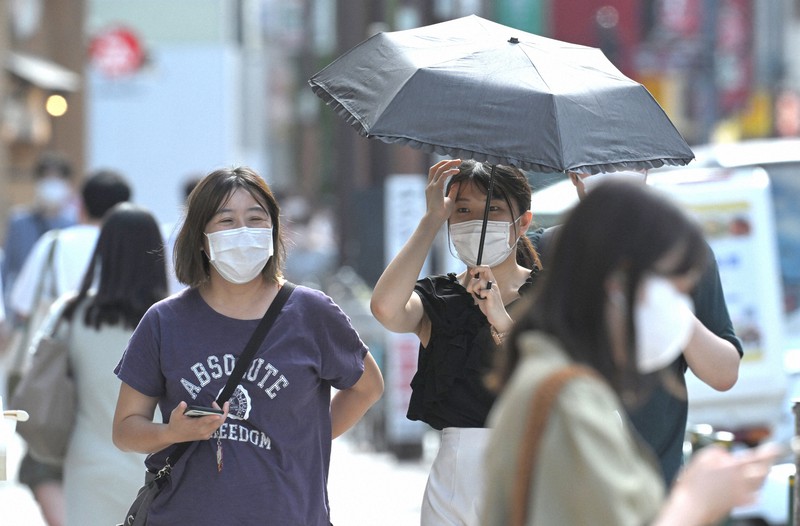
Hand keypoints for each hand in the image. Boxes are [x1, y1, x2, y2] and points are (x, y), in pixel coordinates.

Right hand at [168, 401, 228, 441]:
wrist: (174, 435)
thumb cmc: (175, 423)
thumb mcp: (175, 415)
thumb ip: (180, 409)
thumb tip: (183, 403)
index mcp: (195, 426)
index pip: (206, 421)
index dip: (213, 417)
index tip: (218, 413)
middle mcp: (202, 431)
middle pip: (218, 422)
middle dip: (221, 412)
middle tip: (216, 403)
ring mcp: (206, 434)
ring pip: (219, 424)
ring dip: (220, 414)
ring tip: (214, 405)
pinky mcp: (207, 436)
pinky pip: (216, 427)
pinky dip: (218, 419)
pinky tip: (214, 412)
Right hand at [425, 159, 461, 223]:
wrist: (435, 219)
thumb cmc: (441, 212)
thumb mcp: (449, 199)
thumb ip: (453, 190)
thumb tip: (457, 183)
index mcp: (431, 187)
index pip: (435, 172)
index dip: (444, 166)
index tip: (454, 165)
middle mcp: (430, 185)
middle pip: (435, 167)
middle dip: (446, 162)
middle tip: (457, 160)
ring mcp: (432, 185)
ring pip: (439, 168)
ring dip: (449, 163)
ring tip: (459, 162)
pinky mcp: (436, 187)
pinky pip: (443, 175)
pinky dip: (450, 171)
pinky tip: (457, 171)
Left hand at [467, 266, 511, 330]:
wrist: (497, 317)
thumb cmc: (489, 306)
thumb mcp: (480, 296)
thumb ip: (475, 289)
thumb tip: (470, 284)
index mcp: (490, 282)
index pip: (486, 268)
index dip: (477, 268)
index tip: (471, 273)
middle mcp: (493, 284)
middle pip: (485, 270)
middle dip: (474, 276)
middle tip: (472, 288)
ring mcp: (493, 289)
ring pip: (481, 281)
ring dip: (475, 288)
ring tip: (478, 296)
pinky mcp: (493, 296)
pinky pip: (484, 291)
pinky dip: (480, 295)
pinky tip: (482, 299)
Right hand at [667, 443, 781, 524]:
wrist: (691, 507)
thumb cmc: (693, 484)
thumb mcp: (700, 458)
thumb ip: (716, 452)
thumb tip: (725, 453)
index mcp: (733, 467)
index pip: (758, 457)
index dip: (769, 452)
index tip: (775, 448)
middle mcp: (741, 481)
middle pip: (763, 472)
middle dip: (768, 463)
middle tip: (769, 458)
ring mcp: (740, 494)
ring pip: (760, 484)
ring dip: (763, 476)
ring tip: (763, 470)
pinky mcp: (736, 503)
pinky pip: (754, 498)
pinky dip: (756, 493)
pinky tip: (754, 492)